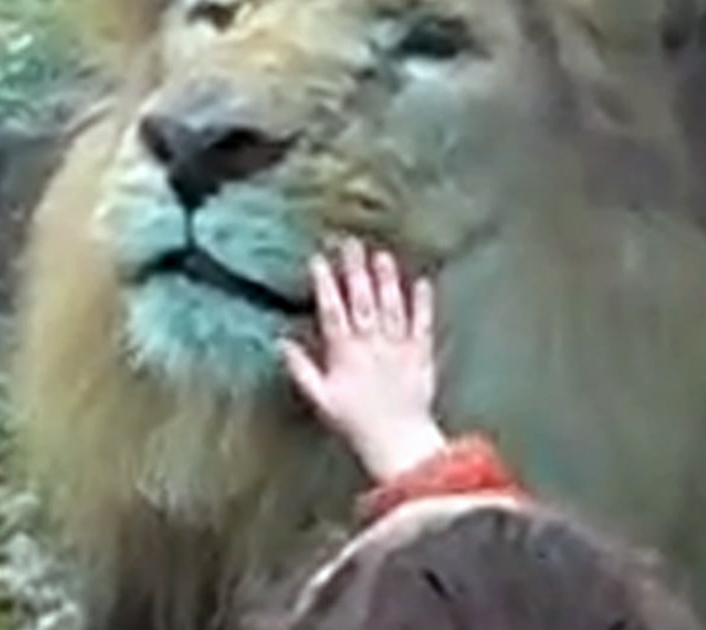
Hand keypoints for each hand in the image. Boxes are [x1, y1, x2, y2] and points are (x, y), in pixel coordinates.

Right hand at [280, 238, 446, 481]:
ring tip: (382, 255)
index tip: (318, 260)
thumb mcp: (320, 399)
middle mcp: (371, 344)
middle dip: (355, 270)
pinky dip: (423, 303)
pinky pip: (423, 324)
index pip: (332, 311)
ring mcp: (398, 347)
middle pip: (362, 300)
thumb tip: (281, 342)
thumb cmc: (355, 422)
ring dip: (387, 279)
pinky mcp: (421, 354)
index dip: (325, 284)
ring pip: (391, 306)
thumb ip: (301, 369)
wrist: (397, 441)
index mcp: (344, 353)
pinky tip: (423, 281)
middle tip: (351, 243)